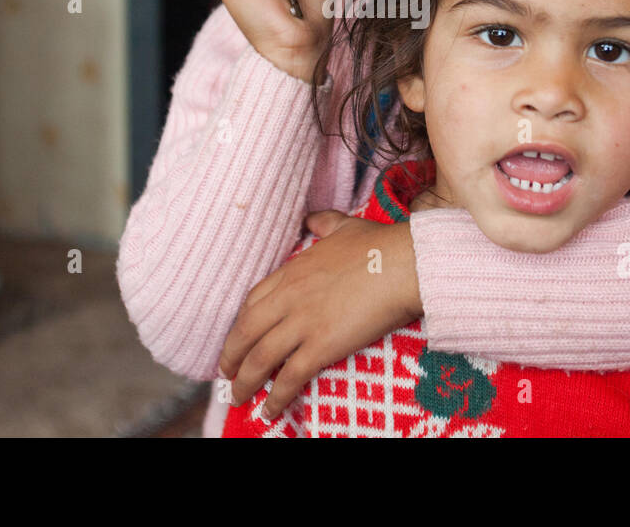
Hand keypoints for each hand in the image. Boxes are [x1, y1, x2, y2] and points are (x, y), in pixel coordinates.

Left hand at [218, 211, 423, 418]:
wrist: (403, 264)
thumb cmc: (379, 245)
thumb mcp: (343, 226)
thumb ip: (322, 223)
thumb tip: (312, 219)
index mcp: (292, 271)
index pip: (253, 301)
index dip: (242, 323)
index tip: (239, 337)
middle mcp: (289, 297)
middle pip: (246, 332)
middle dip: (231, 356)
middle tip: (225, 373)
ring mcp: (302, 322)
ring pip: (260, 358)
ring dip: (245, 382)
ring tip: (239, 397)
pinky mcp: (320, 346)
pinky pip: (290, 377)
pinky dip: (276, 397)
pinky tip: (270, 410)